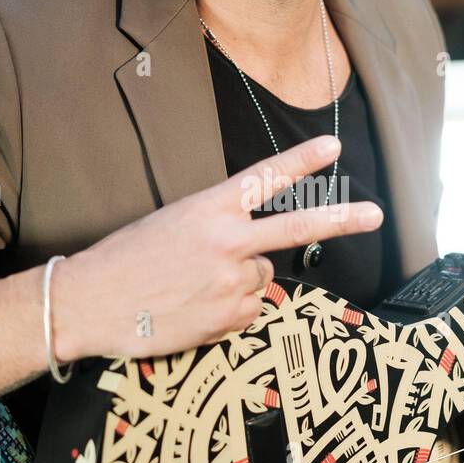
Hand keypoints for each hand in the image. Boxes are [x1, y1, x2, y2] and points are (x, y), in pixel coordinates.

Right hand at [51, 135, 382, 361]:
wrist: (87, 302)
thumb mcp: (171, 225)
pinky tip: (195, 308)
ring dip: (240, 282)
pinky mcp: (228, 317)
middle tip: (376, 214)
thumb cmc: (124, 260)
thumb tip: (257, 259)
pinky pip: (249, 310)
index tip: (333, 145)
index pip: (263, 178)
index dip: (301, 161)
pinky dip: (230, 311)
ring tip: (194, 287)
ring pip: (262, 278)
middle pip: (294, 227)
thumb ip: (219, 231)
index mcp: (206, 209)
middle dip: (341, 219)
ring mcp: (229, 281)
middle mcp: (225, 242)